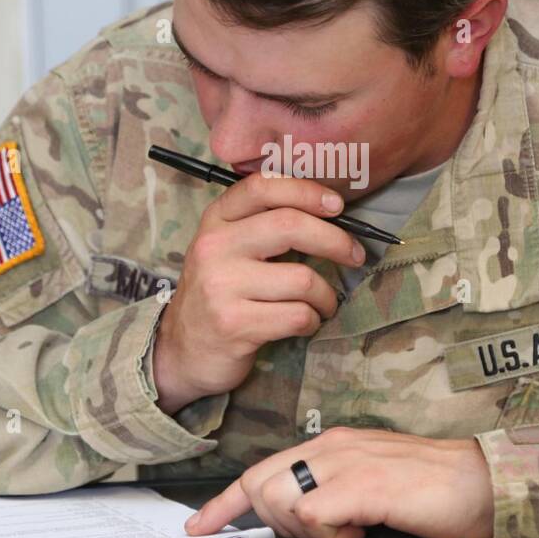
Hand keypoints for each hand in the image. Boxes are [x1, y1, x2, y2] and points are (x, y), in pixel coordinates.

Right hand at [152, 174, 364, 413]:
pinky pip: (297, 315)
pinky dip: (312, 321)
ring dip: (326, 295)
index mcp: (216, 220)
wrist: (184, 350)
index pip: (261, 187)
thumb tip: (329, 211)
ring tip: (322, 303)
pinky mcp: (234, 324)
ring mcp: (221, 286)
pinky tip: (305, 323)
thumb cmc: (220, 293)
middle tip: (354, 255)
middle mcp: (214, 247)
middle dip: (335, 240)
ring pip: (303, 279)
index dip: (305, 190)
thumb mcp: (228, 248)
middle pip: (290, 225)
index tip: (337, 206)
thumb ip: (263, 224)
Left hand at [183, 427, 495, 537]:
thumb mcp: (369, 479)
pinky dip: (331, 534)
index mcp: (331, 442)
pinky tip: (362, 528)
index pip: (262, 468)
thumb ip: (332, 487)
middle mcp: (331, 446)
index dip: (224, 502)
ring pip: (279, 499)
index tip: (200, 526)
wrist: (481, 481)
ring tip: (347, 528)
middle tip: (318, 533)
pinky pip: (312, 514)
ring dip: (304, 529)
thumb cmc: (432, 487)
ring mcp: (345, 462)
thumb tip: (301, 517)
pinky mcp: (361, 484)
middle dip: (272, 520)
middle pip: (260, 482)